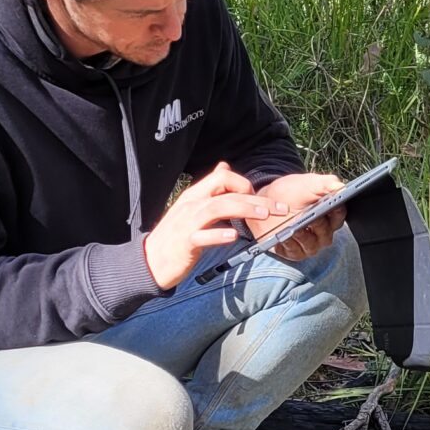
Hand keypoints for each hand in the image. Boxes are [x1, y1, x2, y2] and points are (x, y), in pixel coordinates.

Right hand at [142, 163, 278, 289]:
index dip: (244, 184)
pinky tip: (232, 235)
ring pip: (217, 208)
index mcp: (195, 195)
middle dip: (256, 198)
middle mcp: (191, 205)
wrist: (150, 261)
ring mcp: (187, 223)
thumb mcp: (192, 207)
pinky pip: (202, 237)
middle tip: (280, 208)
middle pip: (226, 192)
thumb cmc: (176, 236)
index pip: (222, 177)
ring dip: (243, 209)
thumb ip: (210, 189)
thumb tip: (224, 167)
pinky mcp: (185, 243)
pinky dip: (217, 234)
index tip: (260, 199)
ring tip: (264, 215)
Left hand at [253, 170, 346, 262]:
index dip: (337, 209)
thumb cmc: (291, 192)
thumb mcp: (308, 183)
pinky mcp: (294, 252)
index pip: (339, 214)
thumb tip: (339, 186)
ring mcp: (309, 244)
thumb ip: (325, 183)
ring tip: (296, 228)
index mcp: (330, 215)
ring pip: (311, 244)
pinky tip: (284, 237)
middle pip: (326, 232)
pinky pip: (294, 251)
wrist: (267, 200)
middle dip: (319, 224)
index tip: (333, 204)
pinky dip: (289, 244)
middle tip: (314, 217)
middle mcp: (323, 233)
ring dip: (303, 236)